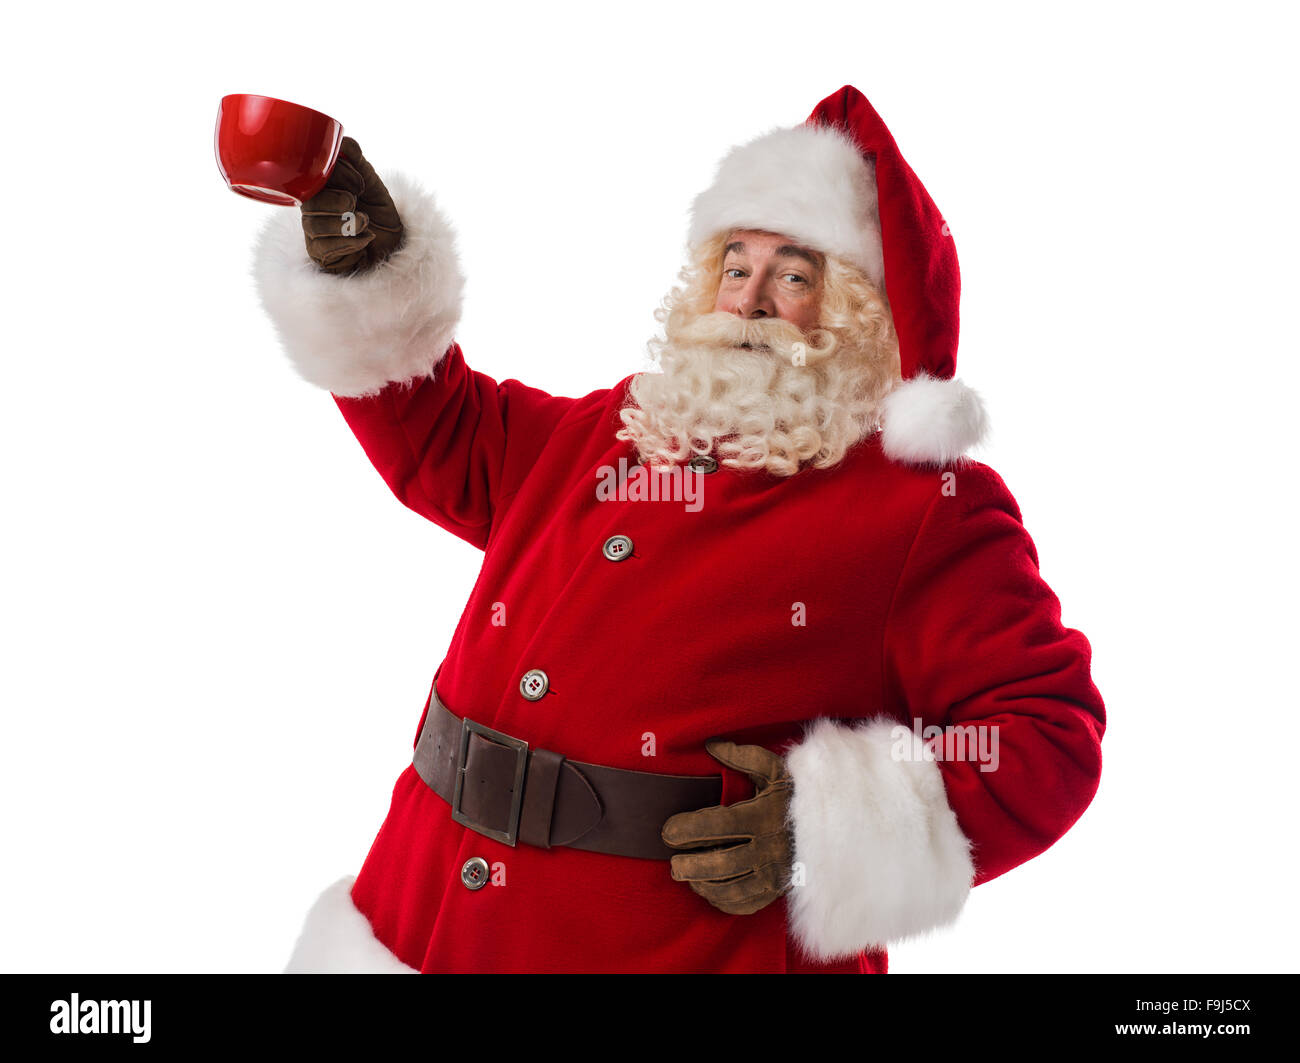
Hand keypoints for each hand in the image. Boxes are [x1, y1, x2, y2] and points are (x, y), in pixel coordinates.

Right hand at [300, 136, 403, 273]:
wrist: (393, 246)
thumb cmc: (379, 214)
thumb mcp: (373, 186)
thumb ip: (359, 164)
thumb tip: (344, 141)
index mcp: (322, 187)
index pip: (314, 176)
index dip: (336, 177)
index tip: (360, 184)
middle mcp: (313, 208)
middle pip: (309, 202)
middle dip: (336, 201)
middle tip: (356, 203)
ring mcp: (314, 232)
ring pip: (313, 224)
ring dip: (343, 224)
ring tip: (365, 222)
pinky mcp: (319, 254)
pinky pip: (324, 248)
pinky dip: (349, 243)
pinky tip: (365, 239)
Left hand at [661, 740, 793, 914]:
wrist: (836, 827)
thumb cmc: (796, 797)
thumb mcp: (774, 771)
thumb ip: (743, 756)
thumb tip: (711, 745)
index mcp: (764, 816)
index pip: (718, 825)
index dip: (688, 829)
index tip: (668, 830)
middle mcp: (769, 848)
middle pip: (721, 864)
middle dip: (690, 865)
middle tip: (672, 861)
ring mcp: (774, 874)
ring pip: (730, 888)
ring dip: (702, 884)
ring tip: (685, 874)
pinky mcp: (776, 892)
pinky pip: (744, 904)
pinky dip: (721, 901)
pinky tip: (708, 889)